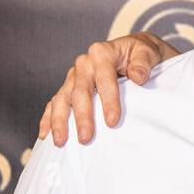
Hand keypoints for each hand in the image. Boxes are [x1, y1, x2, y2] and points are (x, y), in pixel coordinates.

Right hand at [37, 33, 177, 145]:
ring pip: (62, 98)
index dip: (108, 101)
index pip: (104, 79)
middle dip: (82, 116)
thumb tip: (138, 77)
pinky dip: (48, 118)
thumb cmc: (142, 54)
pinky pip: (55, 102)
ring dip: (60, 121)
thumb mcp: (148, 52)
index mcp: (102, 53)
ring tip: (60, 142)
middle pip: (80, 91)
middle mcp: (84, 63)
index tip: (113, 122)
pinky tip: (45, 135)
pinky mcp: (69, 86)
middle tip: (85, 138)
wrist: (134, 51)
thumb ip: (143, 63)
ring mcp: (74, 76)